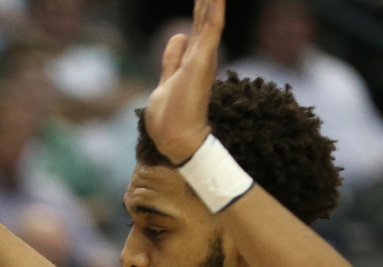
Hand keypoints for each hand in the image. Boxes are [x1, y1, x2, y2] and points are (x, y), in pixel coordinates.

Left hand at [143, 0, 221, 163]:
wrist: (175, 137)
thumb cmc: (168, 117)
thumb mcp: (166, 79)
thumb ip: (172, 59)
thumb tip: (178, 36)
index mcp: (192, 60)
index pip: (198, 27)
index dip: (200, 9)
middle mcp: (202, 55)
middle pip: (205, 18)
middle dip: (207, 0)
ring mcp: (203, 56)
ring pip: (210, 18)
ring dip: (213, 0)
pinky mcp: (203, 58)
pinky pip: (212, 27)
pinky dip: (216, 8)